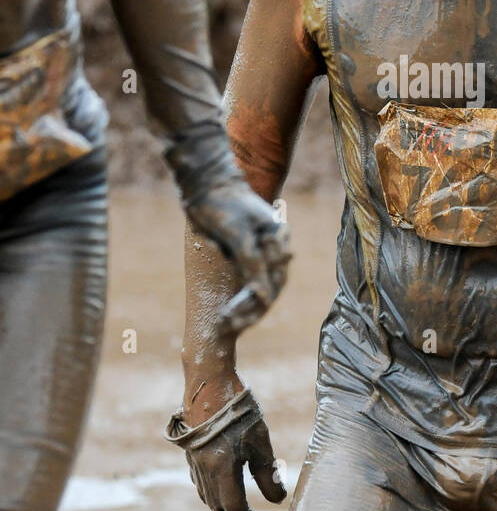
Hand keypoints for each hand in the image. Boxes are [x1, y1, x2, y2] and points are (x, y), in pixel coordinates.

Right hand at [166, 387, 287, 510]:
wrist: (208, 383)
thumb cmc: (238, 410)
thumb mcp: (260, 440)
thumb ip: (267, 472)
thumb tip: (278, 500)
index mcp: (222, 469)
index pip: (236, 509)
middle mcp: (205, 472)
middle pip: (221, 509)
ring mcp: (196, 465)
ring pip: (211, 499)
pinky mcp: (193, 456)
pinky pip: (205, 486)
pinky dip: (217, 498)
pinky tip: (224, 498)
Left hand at [185, 180, 291, 335]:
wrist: (204, 184)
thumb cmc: (223, 205)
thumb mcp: (238, 235)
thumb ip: (252, 265)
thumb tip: (263, 296)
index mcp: (278, 240)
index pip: (274, 282)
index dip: (257, 304)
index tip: (238, 321)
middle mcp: (273, 248)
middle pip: (269, 288)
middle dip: (250, 310)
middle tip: (228, 326)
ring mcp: (259, 252)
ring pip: (258, 288)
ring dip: (244, 308)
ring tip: (225, 324)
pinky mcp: (244, 254)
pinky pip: (246, 281)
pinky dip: (237, 297)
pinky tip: (226, 312)